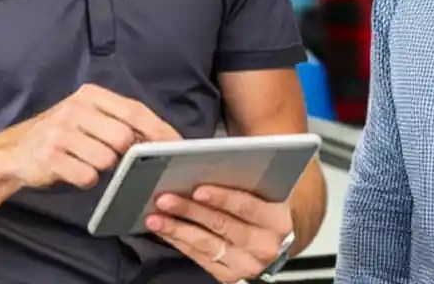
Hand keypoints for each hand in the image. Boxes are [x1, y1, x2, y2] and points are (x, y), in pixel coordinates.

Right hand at [4, 84, 180, 188]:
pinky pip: (86, 176)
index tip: (178, 146)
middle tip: (122, 160)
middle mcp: (75, 108)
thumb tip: (164, 139)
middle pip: (123, 136)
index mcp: (91, 95)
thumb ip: (122, 122)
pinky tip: (78, 172)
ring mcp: (60, 132)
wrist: (18, 151)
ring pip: (106, 159)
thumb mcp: (92, 118)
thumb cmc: (67, 134)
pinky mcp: (49, 156)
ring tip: (92, 163)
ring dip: (105, 168)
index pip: (135, 110)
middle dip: (128, 154)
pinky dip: (88, 179)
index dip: (159, 130)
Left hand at [146, 185, 291, 282]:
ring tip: (156, 217)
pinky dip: (180, 243)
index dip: (222, 197)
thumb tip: (209, 161)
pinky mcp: (231, 275)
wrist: (275, 238)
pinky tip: (165, 230)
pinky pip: (200, 258)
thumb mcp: (266, 189)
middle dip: (190, 211)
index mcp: (278, 219)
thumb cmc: (265, 205)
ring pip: (207, 244)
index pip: (248, 206)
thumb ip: (246, 176)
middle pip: (222, 225)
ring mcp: (248, 264)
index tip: (197, 189)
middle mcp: (265, 245)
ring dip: (177, 229)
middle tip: (165, 199)